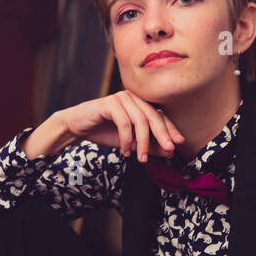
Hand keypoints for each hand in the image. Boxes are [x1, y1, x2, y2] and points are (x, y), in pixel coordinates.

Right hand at [59, 90, 184, 161]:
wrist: (77, 127)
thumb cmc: (103, 131)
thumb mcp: (130, 142)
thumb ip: (149, 145)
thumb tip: (169, 151)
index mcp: (140, 103)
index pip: (160, 115)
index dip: (170, 129)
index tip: (178, 143)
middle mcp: (133, 97)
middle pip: (153, 115)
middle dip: (162, 134)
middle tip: (169, 150)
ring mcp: (121, 98)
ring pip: (140, 120)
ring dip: (142, 142)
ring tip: (140, 158)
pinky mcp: (110, 103)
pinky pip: (124, 122)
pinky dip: (126, 140)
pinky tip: (125, 151)